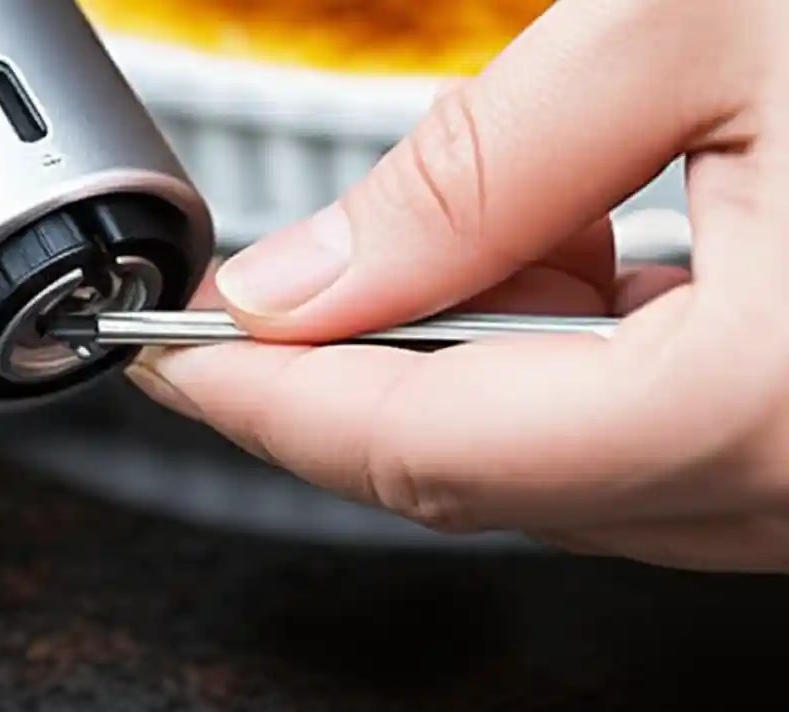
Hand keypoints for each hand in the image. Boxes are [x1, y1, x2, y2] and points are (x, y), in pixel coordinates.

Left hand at [129, 0, 788, 571]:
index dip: (269, 402)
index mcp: (756, 398)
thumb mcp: (681, 34)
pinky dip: (564, 359)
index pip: (423, 447)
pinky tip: (577, 248)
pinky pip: (638, 441)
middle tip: (282, 284)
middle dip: (349, 371)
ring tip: (485, 218)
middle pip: (473, 473)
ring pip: (550, 465)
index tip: (174, 356)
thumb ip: (475, 170)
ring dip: (466, 352)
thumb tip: (302, 279)